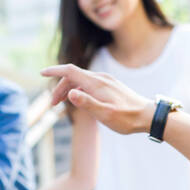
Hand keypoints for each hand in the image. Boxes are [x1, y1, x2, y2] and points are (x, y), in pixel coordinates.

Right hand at [40, 64, 154, 135]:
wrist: (148, 116)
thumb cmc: (127, 118)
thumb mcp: (105, 114)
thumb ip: (87, 103)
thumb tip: (70, 94)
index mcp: (96, 83)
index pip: (70, 71)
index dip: (54, 71)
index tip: (41, 73)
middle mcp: (101, 78)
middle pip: (73, 76)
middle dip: (60, 87)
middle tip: (53, 105)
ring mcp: (106, 81)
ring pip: (81, 80)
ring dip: (69, 89)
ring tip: (62, 104)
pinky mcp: (111, 86)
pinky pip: (89, 83)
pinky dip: (79, 90)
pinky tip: (79, 101)